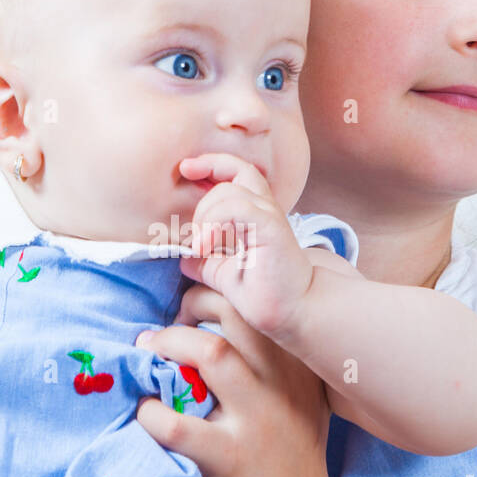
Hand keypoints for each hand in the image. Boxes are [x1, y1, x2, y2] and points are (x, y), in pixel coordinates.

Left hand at [134, 282, 334, 476]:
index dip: (224, 284)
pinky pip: (173, 423)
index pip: (264, 303)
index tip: (196, 294)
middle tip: (165, 326)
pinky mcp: (230, 458)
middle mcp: (284, 386)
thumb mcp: (299, 409)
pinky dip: (148, 411)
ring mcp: (258, 421)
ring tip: (145, 353)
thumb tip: (216, 325)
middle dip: (192, 303)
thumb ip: (272, 369)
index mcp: (300, 368)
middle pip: (238, 312)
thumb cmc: (289, 469)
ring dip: (166, 345)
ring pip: (209, 353)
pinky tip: (144, 413)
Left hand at [177, 153, 313, 340]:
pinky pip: (237, 207)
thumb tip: (183, 256)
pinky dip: (213, 223)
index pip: (236, 171)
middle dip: (201, 202)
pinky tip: (204, 248)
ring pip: (229, 191)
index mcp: (256, 214)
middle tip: (196, 241)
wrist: (293, 313)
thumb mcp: (223, 275)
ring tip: (201, 248)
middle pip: (229, 178)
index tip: (186, 169)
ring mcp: (270, 217)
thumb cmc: (265, 295)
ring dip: (205, 216)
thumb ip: (205, 261)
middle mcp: (265, 210)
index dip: (211, 163)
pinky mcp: (272, 228)